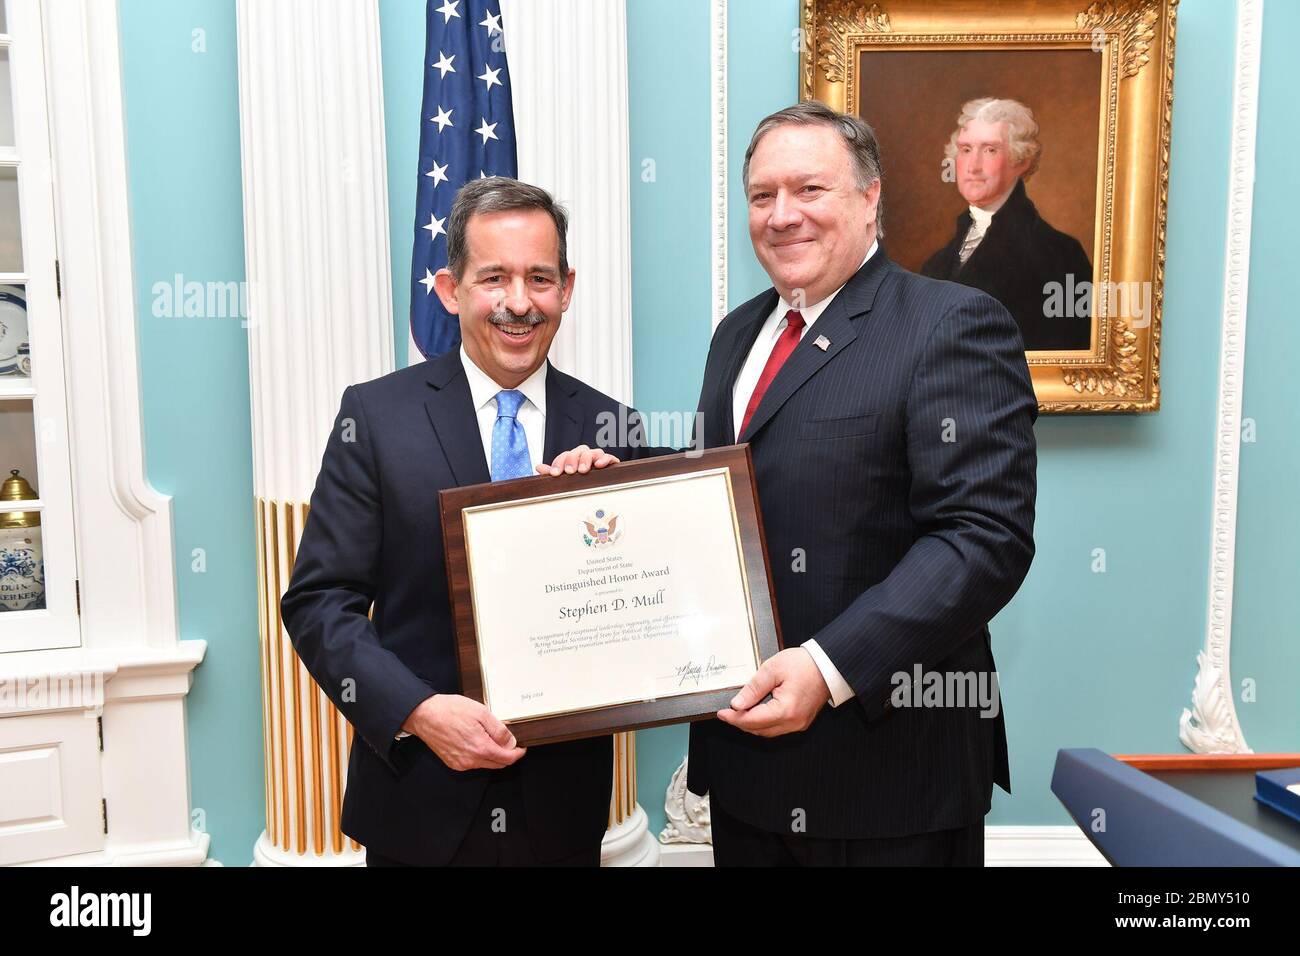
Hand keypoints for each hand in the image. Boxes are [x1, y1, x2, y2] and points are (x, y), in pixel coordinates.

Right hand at [402, 694, 525, 770]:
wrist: (424, 715)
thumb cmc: (449, 710)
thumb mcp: (481, 712)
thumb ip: (499, 730)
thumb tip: (511, 742)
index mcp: (480, 748)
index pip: (507, 758)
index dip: (518, 753)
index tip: (521, 747)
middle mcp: (470, 760)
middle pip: (498, 764)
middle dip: (507, 754)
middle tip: (508, 741)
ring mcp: (461, 763)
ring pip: (485, 764)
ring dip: (492, 755)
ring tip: (489, 736)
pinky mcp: (453, 762)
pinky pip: (473, 763)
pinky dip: (479, 755)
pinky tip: (476, 741)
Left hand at [536, 444, 619, 475]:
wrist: (601, 489)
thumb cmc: (581, 483)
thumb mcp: (565, 480)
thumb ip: (553, 473)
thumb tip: (539, 467)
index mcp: (574, 459)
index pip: (565, 456)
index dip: (559, 463)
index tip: (555, 473)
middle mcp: (585, 457)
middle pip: (579, 451)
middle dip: (572, 460)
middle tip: (569, 471)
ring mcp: (598, 459)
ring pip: (593, 452)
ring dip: (586, 459)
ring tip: (582, 470)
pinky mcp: (610, 463)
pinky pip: (609, 457)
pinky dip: (604, 459)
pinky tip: (599, 465)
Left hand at [717, 648, 830, 737]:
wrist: (828, 665)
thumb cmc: (804, 664)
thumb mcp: (773, 669)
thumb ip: (753, 688)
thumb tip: (737, 704)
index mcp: (786, 710)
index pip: (752, 720)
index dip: (734, 717)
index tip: (721, 712)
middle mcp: (793, 722)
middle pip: (759, 730)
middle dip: (740, 722)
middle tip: (727, 713)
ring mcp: (799, 724)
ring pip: (768, 732)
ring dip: (752, 724)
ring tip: (738, 712)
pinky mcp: (801, 721)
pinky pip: (777, 728)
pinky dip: (764, 723)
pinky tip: (756, 712)